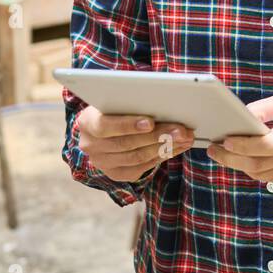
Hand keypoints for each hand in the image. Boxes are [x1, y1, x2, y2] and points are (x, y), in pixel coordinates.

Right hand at [76, 107, 194, 182]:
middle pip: (127, 143)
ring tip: (185, 138)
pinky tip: (177, 147)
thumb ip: (131, 100)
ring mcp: (102, 162)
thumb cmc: (116, 107)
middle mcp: (90, 145)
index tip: (150, 122)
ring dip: (165, 147)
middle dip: (158, 136)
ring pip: (137, 157)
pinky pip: (142, 167)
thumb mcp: (117, 99)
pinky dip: (162, 156)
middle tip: (182, 130)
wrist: (104, 127)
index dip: (128, 124)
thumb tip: (161, 101)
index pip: (105, 126)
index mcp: (86, 123)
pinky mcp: (116, 173)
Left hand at [207, 93, 272, 183]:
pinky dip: (255, 171)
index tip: (225, 141)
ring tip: (225, 154)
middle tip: (214, 150)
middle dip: (232, 159)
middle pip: (260, 163)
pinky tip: (245, 160)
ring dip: (240, 166)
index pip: (268, 145)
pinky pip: (271, 178)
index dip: (244, 146)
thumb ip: (262, 110)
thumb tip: (236, 118)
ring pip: (262, 174)